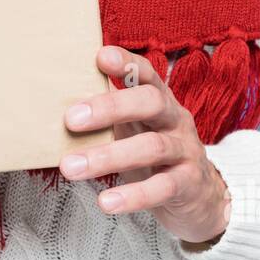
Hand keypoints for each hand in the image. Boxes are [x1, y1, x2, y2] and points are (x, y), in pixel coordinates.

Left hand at [61, 46, 230, 246]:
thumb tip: (59, 107)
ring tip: (71, 168)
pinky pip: (161, 187)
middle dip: (110, 108)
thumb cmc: (153, 154)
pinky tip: (106, 202)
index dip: (126, 62)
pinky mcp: (188, 184)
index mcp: (159, 100)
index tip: (100, 56)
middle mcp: (176, 119)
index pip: (146, 73)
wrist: (200, 196)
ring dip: (107, 157)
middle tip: (71, 120)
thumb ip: (108, 115)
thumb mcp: (135, 127)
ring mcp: (185, 150)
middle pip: (150, 102)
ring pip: (152, 146)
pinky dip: (132, 196)